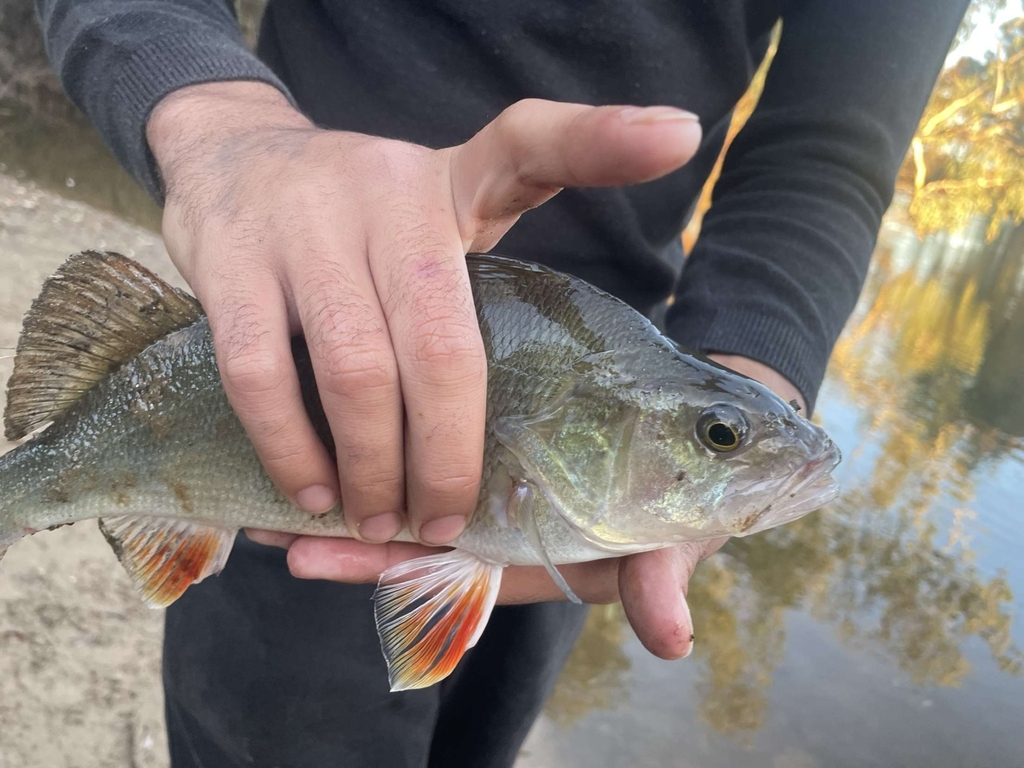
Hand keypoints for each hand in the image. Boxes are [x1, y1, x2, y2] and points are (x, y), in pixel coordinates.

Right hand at [148, 82, 701, 546]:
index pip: (529, 145)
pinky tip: (311, 490)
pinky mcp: (228, 263)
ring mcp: (303, 228)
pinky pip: (262, 375)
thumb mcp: (441, 207)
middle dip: (449, 452)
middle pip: (442, 344)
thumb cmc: (358, 215)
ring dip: (374, 465)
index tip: (680, 136)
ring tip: (383, 519)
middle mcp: (386, 196)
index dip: (605, 138)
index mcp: (453, 183)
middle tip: (445, 518)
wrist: (229, 157)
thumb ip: (501, 254)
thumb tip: (572, 338)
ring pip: (355, 371)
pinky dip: (289, 446)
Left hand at [264, 355, 802, 659]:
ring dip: (347, 482)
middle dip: (340, 534)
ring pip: (410, 481)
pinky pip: (435, 424)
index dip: (382, 567)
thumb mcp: (679, 537)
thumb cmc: (694, 489)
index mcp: (533, 552)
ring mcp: (497, 472)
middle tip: (266, 527)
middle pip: (408, 534)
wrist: (710, 428)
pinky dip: (388, 419)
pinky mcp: (497, 423)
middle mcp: (504, 518)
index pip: (445, 570)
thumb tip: (670, 638)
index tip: (313, 556)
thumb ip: (660, 579)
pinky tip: (331, 404)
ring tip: (267, 481)